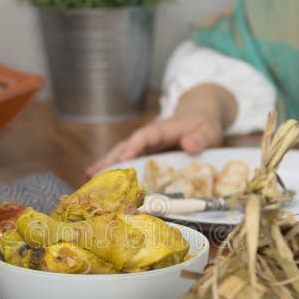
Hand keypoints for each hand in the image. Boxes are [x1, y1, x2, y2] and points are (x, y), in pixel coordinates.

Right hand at [86, 114, 222, 176]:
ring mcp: (145, 146)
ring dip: (106, 165)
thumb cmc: (204, 126)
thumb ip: (200, 138)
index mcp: (162, 130)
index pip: (144, 137)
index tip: (123, 160)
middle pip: (125, 146)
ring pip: (122, 154)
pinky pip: (127, 162)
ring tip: (89, 178)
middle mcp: (149, 137)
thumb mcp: (208, 132)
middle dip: (110, 160)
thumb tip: (188, 144)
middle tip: (93, 174)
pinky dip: (114, 170)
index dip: (133, 147)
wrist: (200, 118)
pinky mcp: (145, 154)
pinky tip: (101, 179)